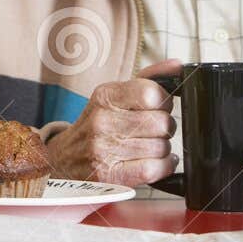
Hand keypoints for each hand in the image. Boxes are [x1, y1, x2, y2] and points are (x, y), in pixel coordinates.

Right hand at [44, 61, 178, 185]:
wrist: (65, 158)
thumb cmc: (97, 125)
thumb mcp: (115, 95)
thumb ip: (149, 79)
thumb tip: (177, 66)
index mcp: (105, 96)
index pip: (152, 93)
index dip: (164, 101)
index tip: (159, 107)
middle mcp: (102, 121)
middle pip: (161, 123)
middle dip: (165, 127)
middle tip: (154, 130)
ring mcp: (104, 150)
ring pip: (161, 147)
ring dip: (163, 149)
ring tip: (149, 147)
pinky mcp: (109, 175)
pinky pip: (153, 169)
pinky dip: (164, 166)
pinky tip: (158, 162)